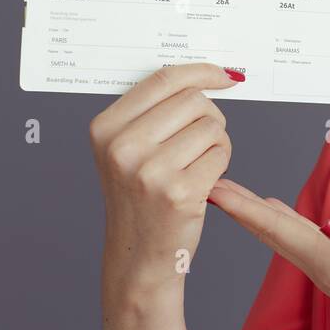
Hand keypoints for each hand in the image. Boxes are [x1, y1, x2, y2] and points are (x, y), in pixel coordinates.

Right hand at [87, 62, 238, 329]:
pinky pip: (221, 154)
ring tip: (196, 165)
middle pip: (194, 100)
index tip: (224, 75)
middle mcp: (123, 147)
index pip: (163, 80)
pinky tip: (203, 182)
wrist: (139, 257)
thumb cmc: (140, 198)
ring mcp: (150, 171)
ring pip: (212, 127)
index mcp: (105, 129)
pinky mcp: (179, 192)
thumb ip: (152, 111)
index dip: (201, 71)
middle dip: (210, 115)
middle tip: (202, 140)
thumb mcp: (127, 150)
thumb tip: (203, 73)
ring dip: (216, 142)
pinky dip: (220, 164)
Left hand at [207, 177, 329, 329]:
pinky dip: (289, 228)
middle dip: (243, 210)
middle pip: (274, 235)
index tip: (216, 190)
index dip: (247, 209)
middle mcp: (326, 271)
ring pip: (288, 240)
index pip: (280, 232)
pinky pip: (306, 245)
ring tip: (239, 199)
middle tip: (213, 185)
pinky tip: (288, 220)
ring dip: (261, 219)